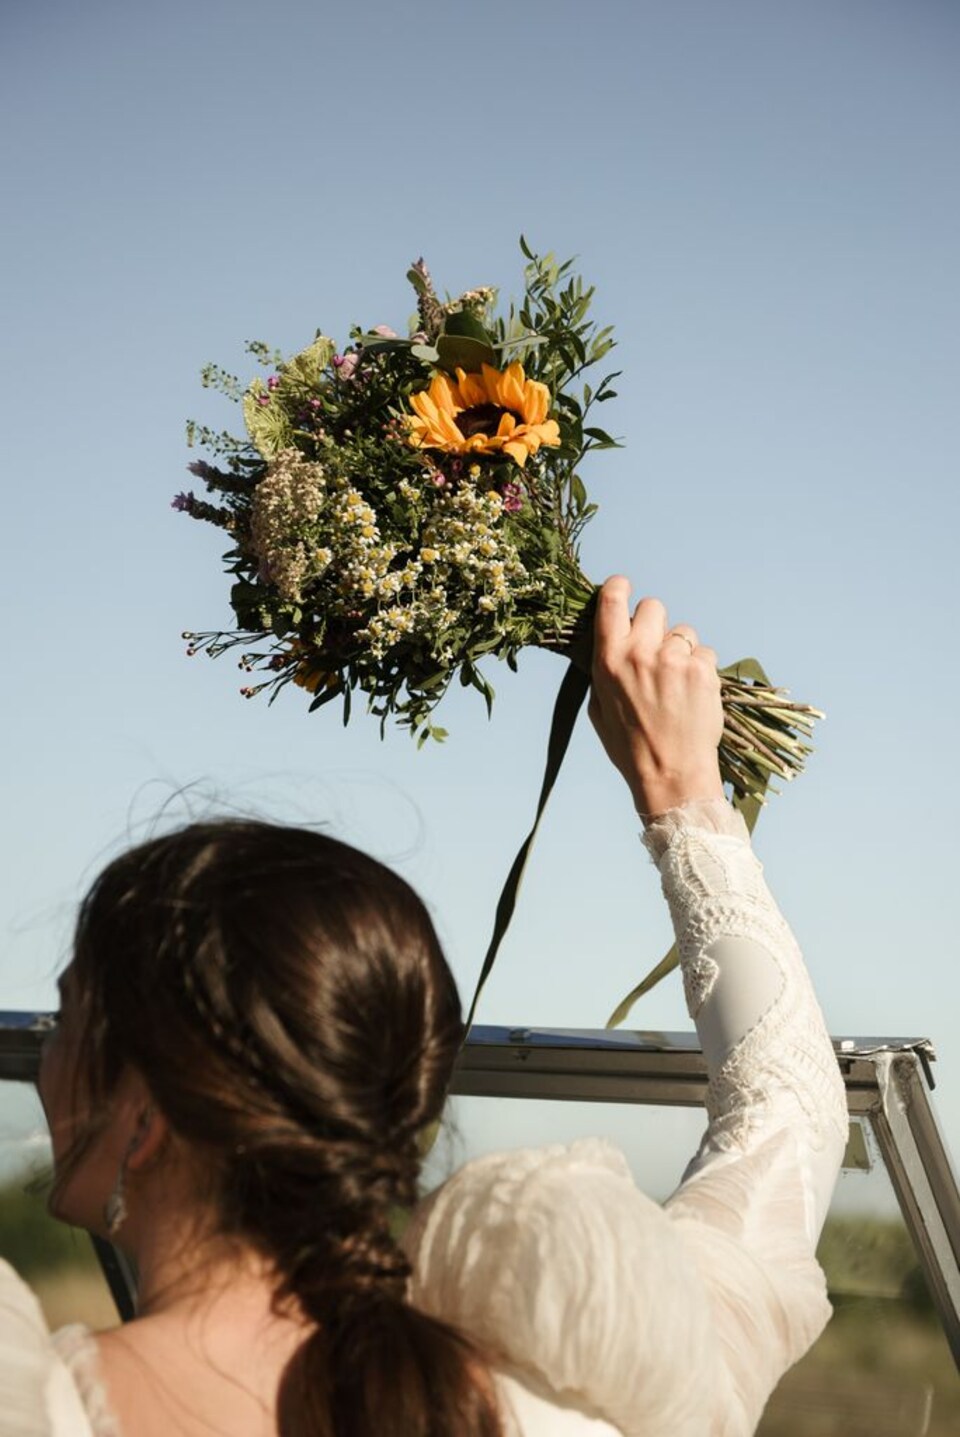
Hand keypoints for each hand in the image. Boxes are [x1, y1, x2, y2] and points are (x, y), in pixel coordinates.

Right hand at [589, 577, 724, 818]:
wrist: (672, 775)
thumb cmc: (631, 747)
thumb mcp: (598, 709)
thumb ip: (602, 671)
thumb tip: (609, 643)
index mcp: (608, 660)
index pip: (612, 599)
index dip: (619, 587)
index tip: (623, 588)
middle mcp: (640, 653)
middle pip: (653, 606)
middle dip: (655, 624)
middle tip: (656, 651)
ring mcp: (675, 660)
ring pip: (683, 631)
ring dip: (681, 649)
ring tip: (677, 683)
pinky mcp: (704, 670)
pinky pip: (704, 652)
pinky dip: (701, 669)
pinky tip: (693, 694)